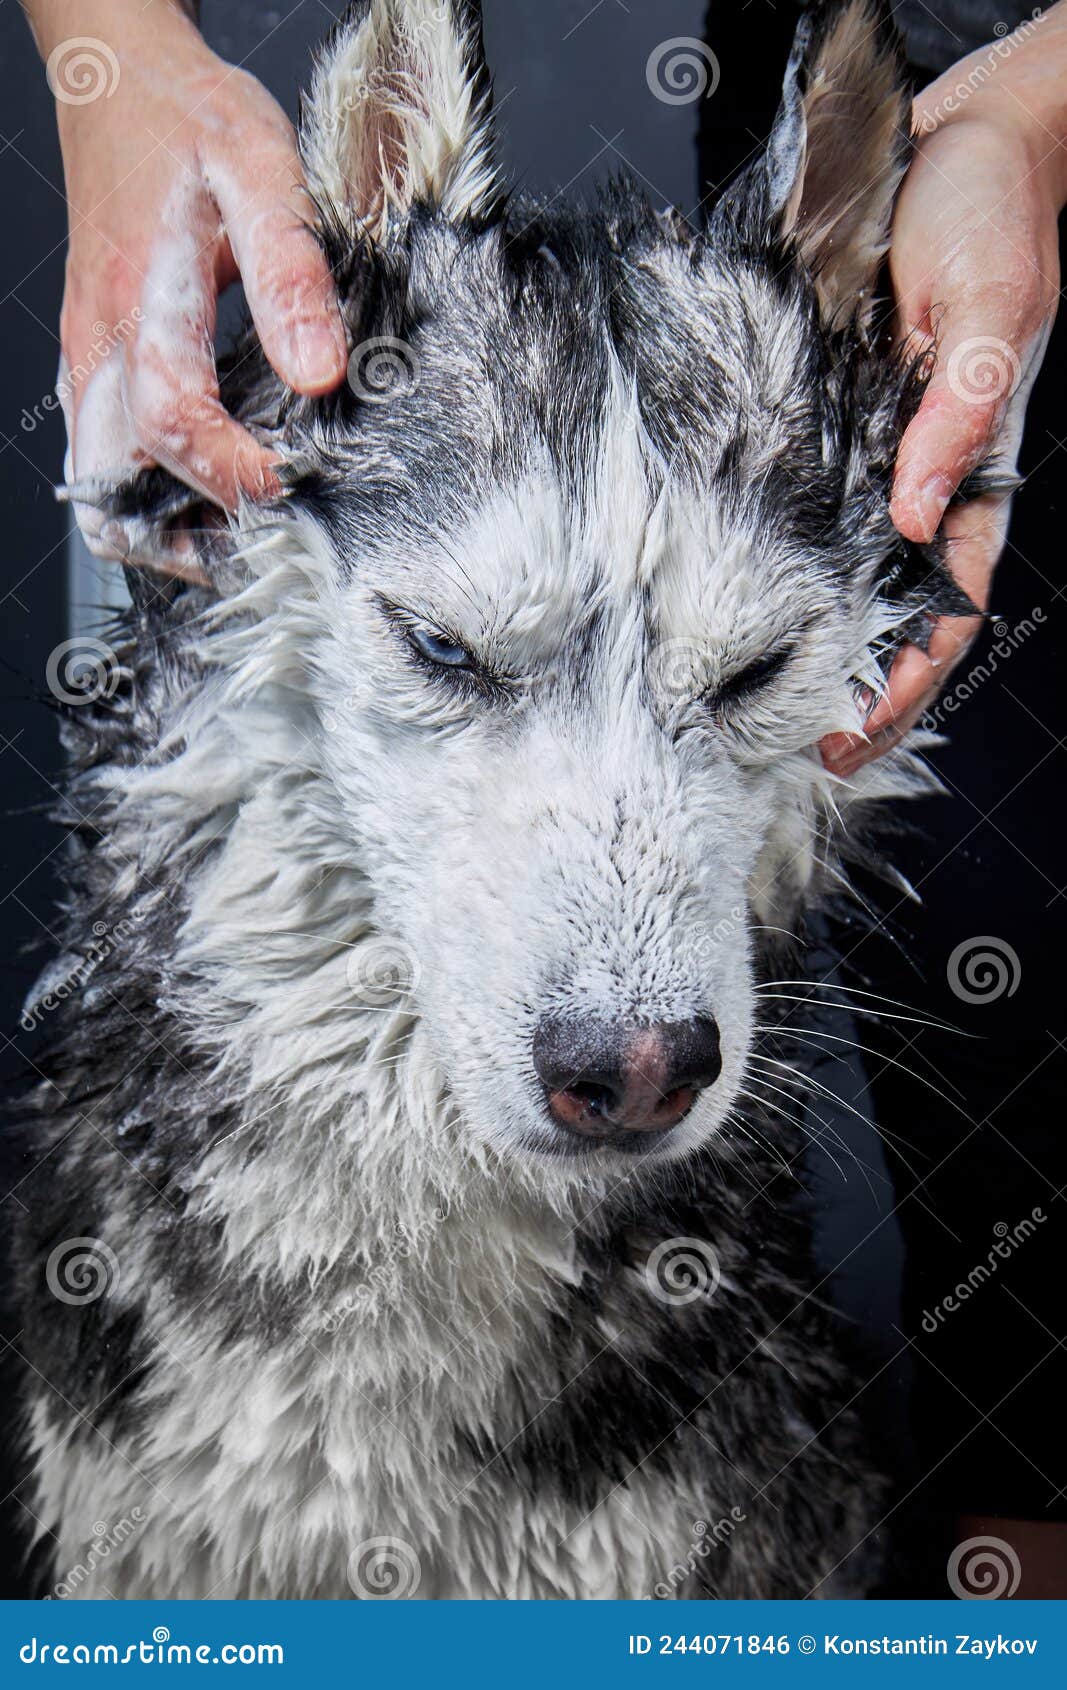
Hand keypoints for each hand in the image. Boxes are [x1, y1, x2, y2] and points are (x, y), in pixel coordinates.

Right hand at [30, 0, 347, 575]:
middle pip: (116, 488)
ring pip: (101, 486)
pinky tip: (210, 490)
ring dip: (162, 528)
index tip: (298, 491)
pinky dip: (151, 494)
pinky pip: (104, 457)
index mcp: (142, 303)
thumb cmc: (187, 119)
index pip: (177, 426)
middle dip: (186, 535)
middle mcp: (99, 346)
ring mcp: (88, 359)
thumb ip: (292, 274)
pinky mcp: (92, 361)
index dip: (238, 475)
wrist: (117, 77)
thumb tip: (320, 374)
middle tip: (264, 544)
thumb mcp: (260, 170)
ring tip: (241, 534)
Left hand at [821, 15, 1066, 776]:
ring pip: (845, 580)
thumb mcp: (983, 309)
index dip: (902, 683)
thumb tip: (918, 513)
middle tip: (790, 754)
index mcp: (971, 476)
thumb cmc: (989, 220)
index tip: (849, 739)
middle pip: (891, 616)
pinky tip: (732, 602)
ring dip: (809, 646)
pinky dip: (779, 569)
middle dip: (851, 692)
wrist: (961, 149)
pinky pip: (805, 514)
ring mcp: (876, 462)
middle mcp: (921, 482)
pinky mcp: (828, 427)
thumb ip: (958, 413)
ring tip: (751, 708)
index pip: (944, 609)